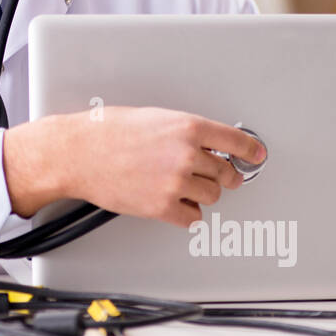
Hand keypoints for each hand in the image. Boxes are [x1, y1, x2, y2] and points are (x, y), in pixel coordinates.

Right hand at [4, 106, 265, 224]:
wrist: (78, 153)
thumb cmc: (107, 131)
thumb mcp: (154, 118)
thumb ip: (184, 132)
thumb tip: (207, 143)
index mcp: (187, 128)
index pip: (235, 142)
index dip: (250, 151)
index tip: (257, 156)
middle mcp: (186, 155)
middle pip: (226, 173)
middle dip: (221, 175)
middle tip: (213, 174)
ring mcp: (176, 182)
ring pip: (211, 196)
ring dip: (200, 193)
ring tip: (178, 184)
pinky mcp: (162, 206)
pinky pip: (192, 217)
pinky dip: (186, 213)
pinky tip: (174, 202)